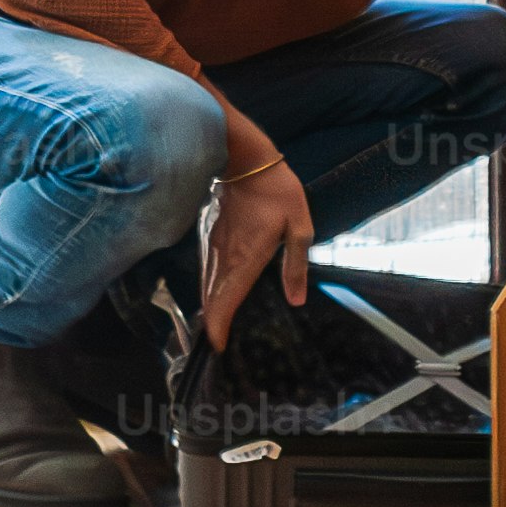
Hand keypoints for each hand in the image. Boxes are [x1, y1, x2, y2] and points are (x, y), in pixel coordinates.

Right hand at [200, 126, 313, 350]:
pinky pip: (206, 272)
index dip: (219, 326)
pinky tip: (215, 297)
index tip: (217, 346)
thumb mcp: (299, 227)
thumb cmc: (277, 191)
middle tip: (216, 346)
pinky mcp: (209, 238)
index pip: (227, 300)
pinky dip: (209, 290)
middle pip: (211, 299)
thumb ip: (296, 265)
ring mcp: (213, 247)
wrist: (245, 159)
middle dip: (212, 325)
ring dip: (209, 309)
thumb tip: (295, 299)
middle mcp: (225, 257)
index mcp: (247, 258)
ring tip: (215, 329)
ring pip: (206, 286)